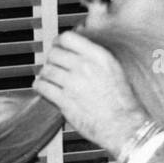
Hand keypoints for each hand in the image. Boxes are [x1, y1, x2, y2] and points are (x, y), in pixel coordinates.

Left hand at [34, 31, 147, 156]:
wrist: (123, 124)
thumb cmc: (122, 101)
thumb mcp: (114, 69)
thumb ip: (95, 57)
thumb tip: (78, 50)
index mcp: (99, 56)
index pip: (67, 38)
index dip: (59, 42)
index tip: (57, 46)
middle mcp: (85, 66)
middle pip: (54, 53)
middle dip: (51, 59)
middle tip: (52, 65)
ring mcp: (73, 83)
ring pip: (46, 70)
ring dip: (45, 74)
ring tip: (48, 78)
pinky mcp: (65, 101)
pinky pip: (43, 87)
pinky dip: (40, 86)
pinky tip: (43, 88)